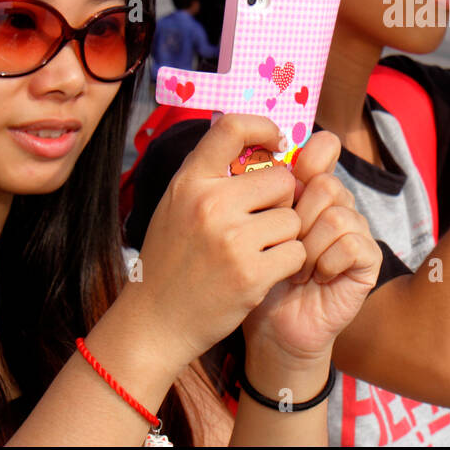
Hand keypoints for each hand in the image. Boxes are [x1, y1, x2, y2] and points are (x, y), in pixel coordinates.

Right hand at [122, 113, 306, 373]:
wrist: (154, 323)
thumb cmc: (171, 260)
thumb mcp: (177, 206)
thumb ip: (212, 176)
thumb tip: (260, 145)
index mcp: (189, 182)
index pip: (233, 127)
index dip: (264, 127)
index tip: (276, 142)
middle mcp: (210, 204)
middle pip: (281, 180)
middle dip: (281, 201)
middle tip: (261, 222)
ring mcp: (231, 240)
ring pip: (292, 218)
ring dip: (284, 236)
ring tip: (256, 251)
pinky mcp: (251, 274)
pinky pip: (296, 252)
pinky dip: (287, 263)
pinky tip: (263, 271)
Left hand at [243, 131, 381, 362]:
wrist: (271, 327)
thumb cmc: (254, 274)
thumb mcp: (248, 225)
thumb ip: (257, 186)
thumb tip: (263, 143)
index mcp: (310, 188)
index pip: (325, 147)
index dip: (310, 156)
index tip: (287, 177)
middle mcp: (337, 203)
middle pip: (325, 183)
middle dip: (295, 219)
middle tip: (279, 248)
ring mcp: (356, 230)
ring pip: (337, 213)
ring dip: (308, 247)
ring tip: (294, 270)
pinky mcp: (369, 259)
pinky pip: (351, 243)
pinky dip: (327, 262)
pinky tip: (316, 278)